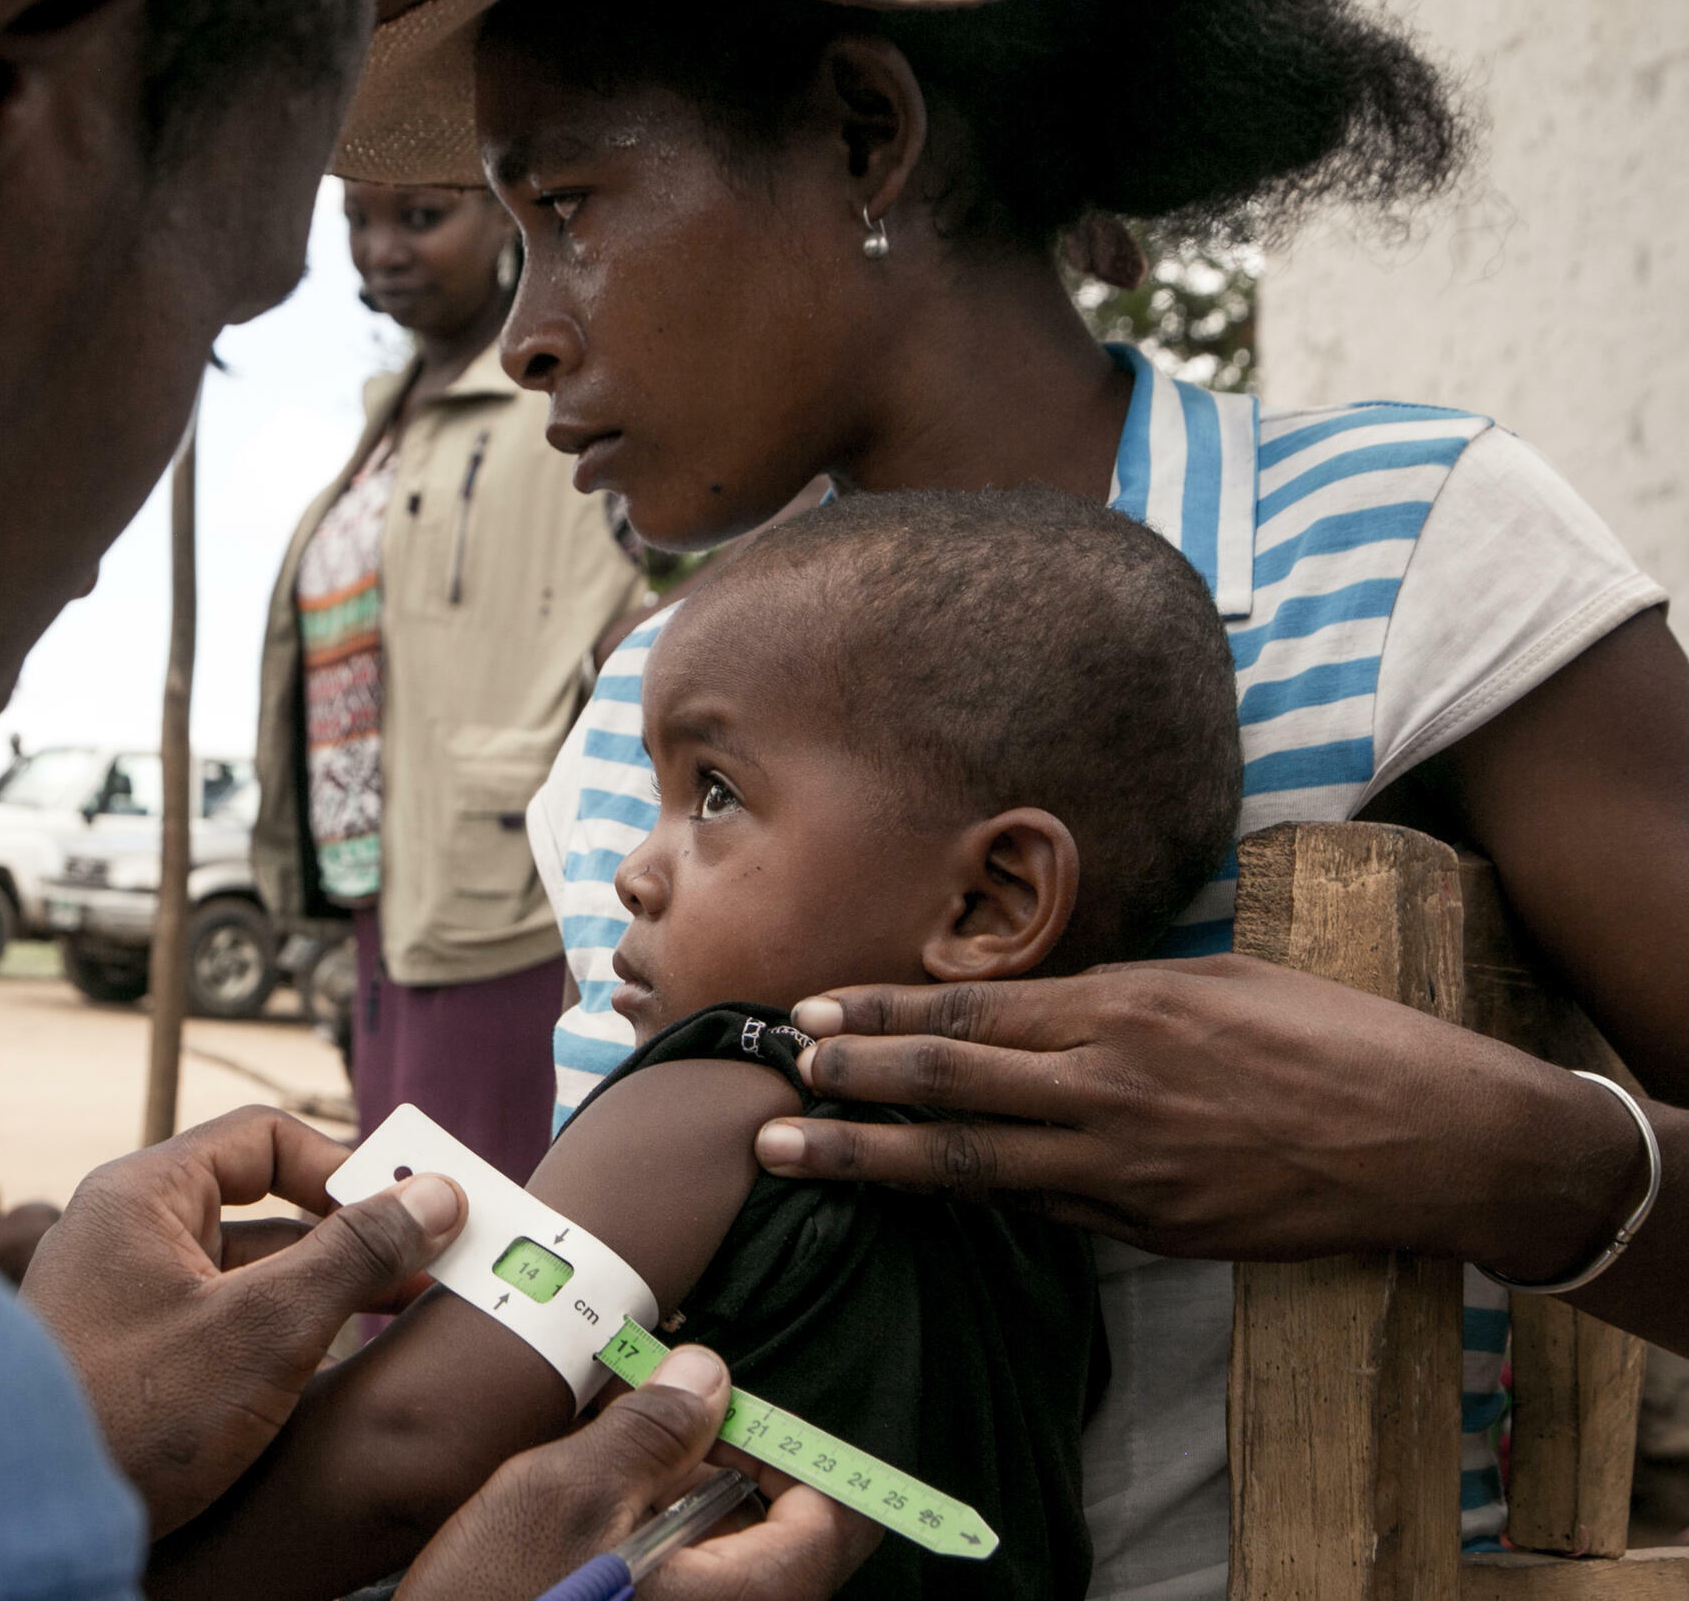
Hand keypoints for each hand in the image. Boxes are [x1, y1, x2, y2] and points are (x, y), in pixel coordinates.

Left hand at [22, 1105, 464, 1536]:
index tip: (410, 1212)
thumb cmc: (130, 1418)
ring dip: (323, 1282)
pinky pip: (224, 1315)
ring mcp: (126, 1295)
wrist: (22, 1521)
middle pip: (262, 1202)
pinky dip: (283, 1324)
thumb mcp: (266, 1329)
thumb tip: (438, 1195)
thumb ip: (356, 1254)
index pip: (265, 1140)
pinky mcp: (133, 1353)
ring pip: (247, 1265)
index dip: (345, 1168)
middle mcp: (128, 1232)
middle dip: (348, 1231)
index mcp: (142, 1195)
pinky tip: (333, 1356)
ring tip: (400, 1310)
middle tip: (427, 1261)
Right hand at [398, 1347, 874, 1600]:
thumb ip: (650, 1430)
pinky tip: (588, 1509)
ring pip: (721, 1550)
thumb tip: (706, 1377)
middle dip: (715, 1459)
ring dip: (673, 1491)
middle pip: (778, 1530)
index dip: (787, 1449)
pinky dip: (647, 1530)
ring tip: (602, 1456)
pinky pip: (680, 1577)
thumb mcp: (566, 1496)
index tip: (721, 1412)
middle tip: (644, 1417)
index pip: (835, 1517)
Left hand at [761, 957, 1644, 1275]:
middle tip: (772, 1080)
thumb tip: (1038, 1003)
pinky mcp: (1151, 1230)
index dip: (880, 1012)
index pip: (969, 1010)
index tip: (810, 1011)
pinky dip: (972, 1200)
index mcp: (1123, 1008)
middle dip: (847, 1081)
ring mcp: (1126, 1169)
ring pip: (969, 1164)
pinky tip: (913, 1197)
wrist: (1437, 1138)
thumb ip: (1117, 996)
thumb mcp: (1218, 980)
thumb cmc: (1337, 1037)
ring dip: (870, 1159)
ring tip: (792, 1152)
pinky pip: (1041, 1212)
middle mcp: (1108, 1086)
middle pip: (946, 1084)